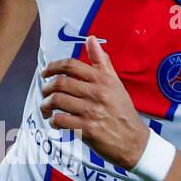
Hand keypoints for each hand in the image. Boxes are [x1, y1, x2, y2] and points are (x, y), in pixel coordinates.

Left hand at [40, 35, 149, 168]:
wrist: (135, 142)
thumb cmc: (124, 113)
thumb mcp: (116, 84)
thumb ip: (102, 62)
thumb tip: (91, 39)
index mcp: (103, 80)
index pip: (71, 66)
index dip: (53, 67)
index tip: (45, 72)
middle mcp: (97, 93)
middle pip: (60, 83)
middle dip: (46, 88)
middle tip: (44, 93)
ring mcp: (92, 112)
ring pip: (57, 101)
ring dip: (46, 105)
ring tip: (46, 109)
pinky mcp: (87, 130)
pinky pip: (61, 120)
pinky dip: (53, 121)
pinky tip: (55, 122)